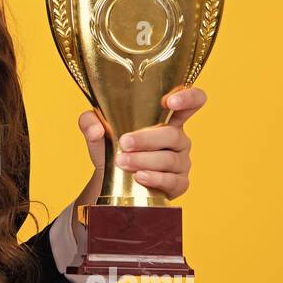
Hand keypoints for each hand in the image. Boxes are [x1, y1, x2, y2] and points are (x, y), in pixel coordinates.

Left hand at [76, 85, 206, 200]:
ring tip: (122, 162)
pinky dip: (155, 179)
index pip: (192, 101)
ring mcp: (181, 162)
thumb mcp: (97, 129)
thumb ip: (90, 121)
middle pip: (173, 134)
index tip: (170, 102)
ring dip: (144, 160)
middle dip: (147, 139)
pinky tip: (139, 177)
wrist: (109, 179)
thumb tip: (97, 129)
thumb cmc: (111, 146)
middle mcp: (178, 138)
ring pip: (170, 159)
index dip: (187, 98)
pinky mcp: (179, 184)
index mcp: (167, 118)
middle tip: (124, 143)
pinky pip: (172, 181)